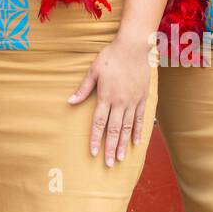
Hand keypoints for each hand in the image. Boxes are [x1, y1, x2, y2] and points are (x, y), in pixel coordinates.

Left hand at [68, 36, 153, 166]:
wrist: (133, 47)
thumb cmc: (111, 57)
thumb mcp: (93, 70)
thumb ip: (83, 89)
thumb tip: (70, 101)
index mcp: (105, 96)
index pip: (99, 122)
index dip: (95, 138)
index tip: (93, 152)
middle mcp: (120, 102)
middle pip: (113, 129)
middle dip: (110, 148)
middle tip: (108, 164)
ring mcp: (132, 101)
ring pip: (127, 127)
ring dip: (123, 144)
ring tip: (120, 158)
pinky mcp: (142, 98)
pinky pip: (140, 118)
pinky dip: (138, 131)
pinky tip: (136, 143)